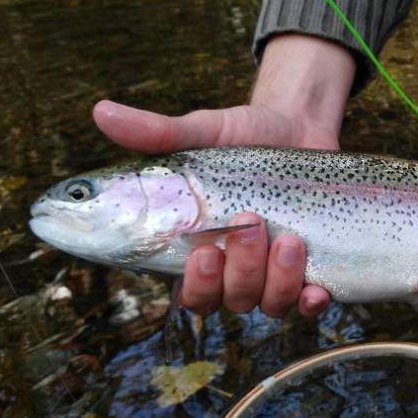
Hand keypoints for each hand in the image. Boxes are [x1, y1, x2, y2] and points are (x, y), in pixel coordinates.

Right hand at [93, 34, 356, 316]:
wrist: (299, 126)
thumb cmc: (242, 135)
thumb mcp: (203, 131)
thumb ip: (157, 133)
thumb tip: (100, 111)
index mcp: (197, 247)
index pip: (186, 290)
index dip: (193, 285)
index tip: (201, 251)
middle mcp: (232, 269)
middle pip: (227, 299)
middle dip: (239, 270)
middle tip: (250, 223)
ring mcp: (271, 273)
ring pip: (266, 303)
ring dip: (277, 278)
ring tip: (289, 238)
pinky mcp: (311, 271)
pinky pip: (307, 306)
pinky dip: (311, 304)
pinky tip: (317, 290)